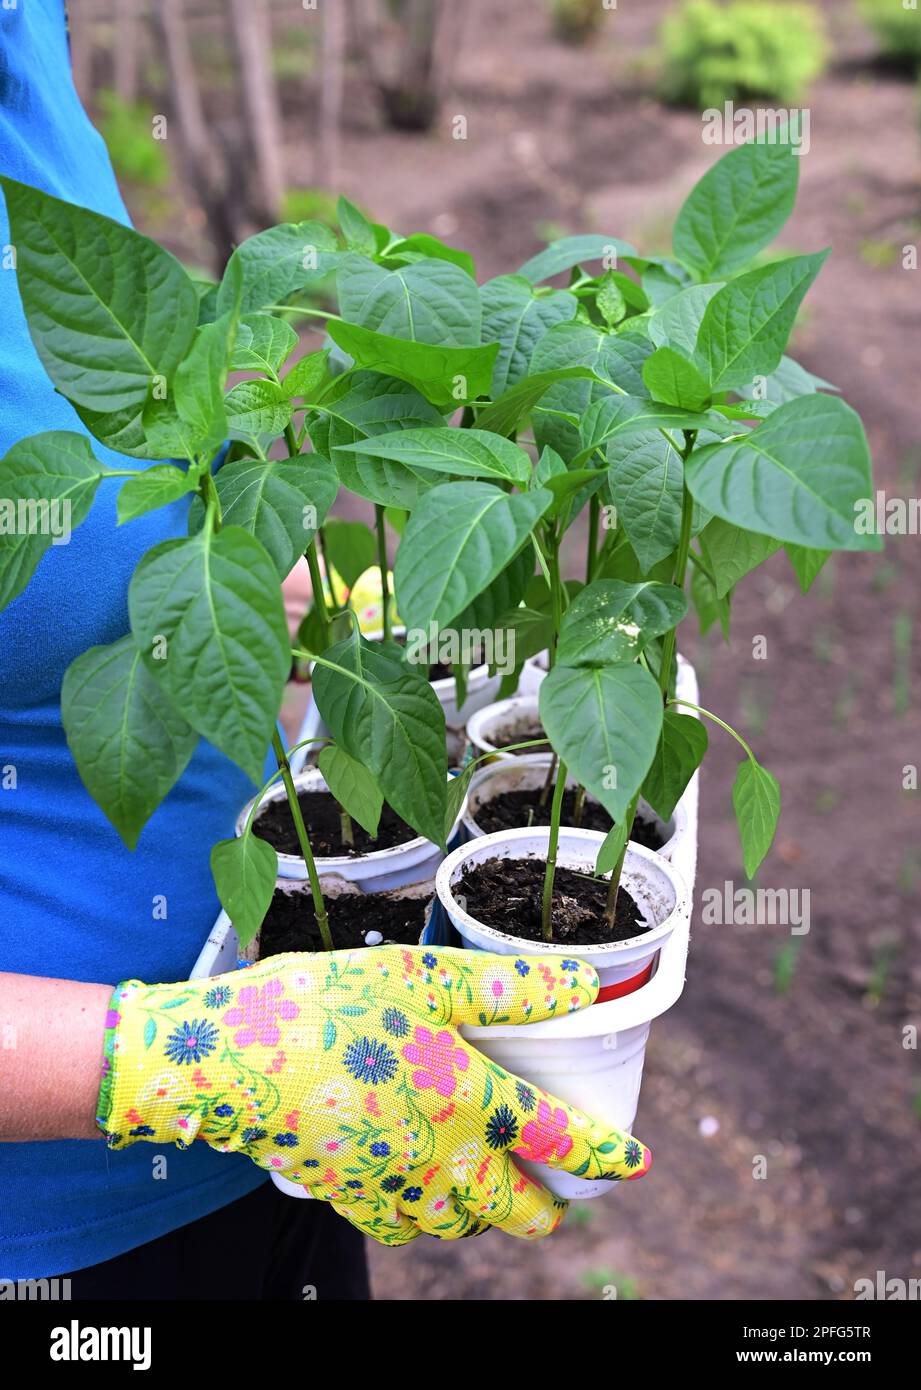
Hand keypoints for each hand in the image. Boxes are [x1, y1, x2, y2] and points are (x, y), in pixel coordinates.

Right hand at [98, 946, 650, 1243]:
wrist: (228, 1059)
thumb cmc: (327, 1006)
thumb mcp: (422, 975)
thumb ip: (505, 986)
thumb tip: (580, 986)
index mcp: (467, 1100)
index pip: (557, 1139)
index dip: (604, 1154)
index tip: (633, 1163)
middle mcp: (438, 1158)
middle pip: (513, 1211)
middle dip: (544, 1210)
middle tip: (557, 1197)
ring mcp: (389, 1185)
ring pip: (458, 1225)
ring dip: (485, 1214)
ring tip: (489, 1186)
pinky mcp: (344, 1194)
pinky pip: (400, 1225)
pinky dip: (422, 1216)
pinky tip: (415, 1187)